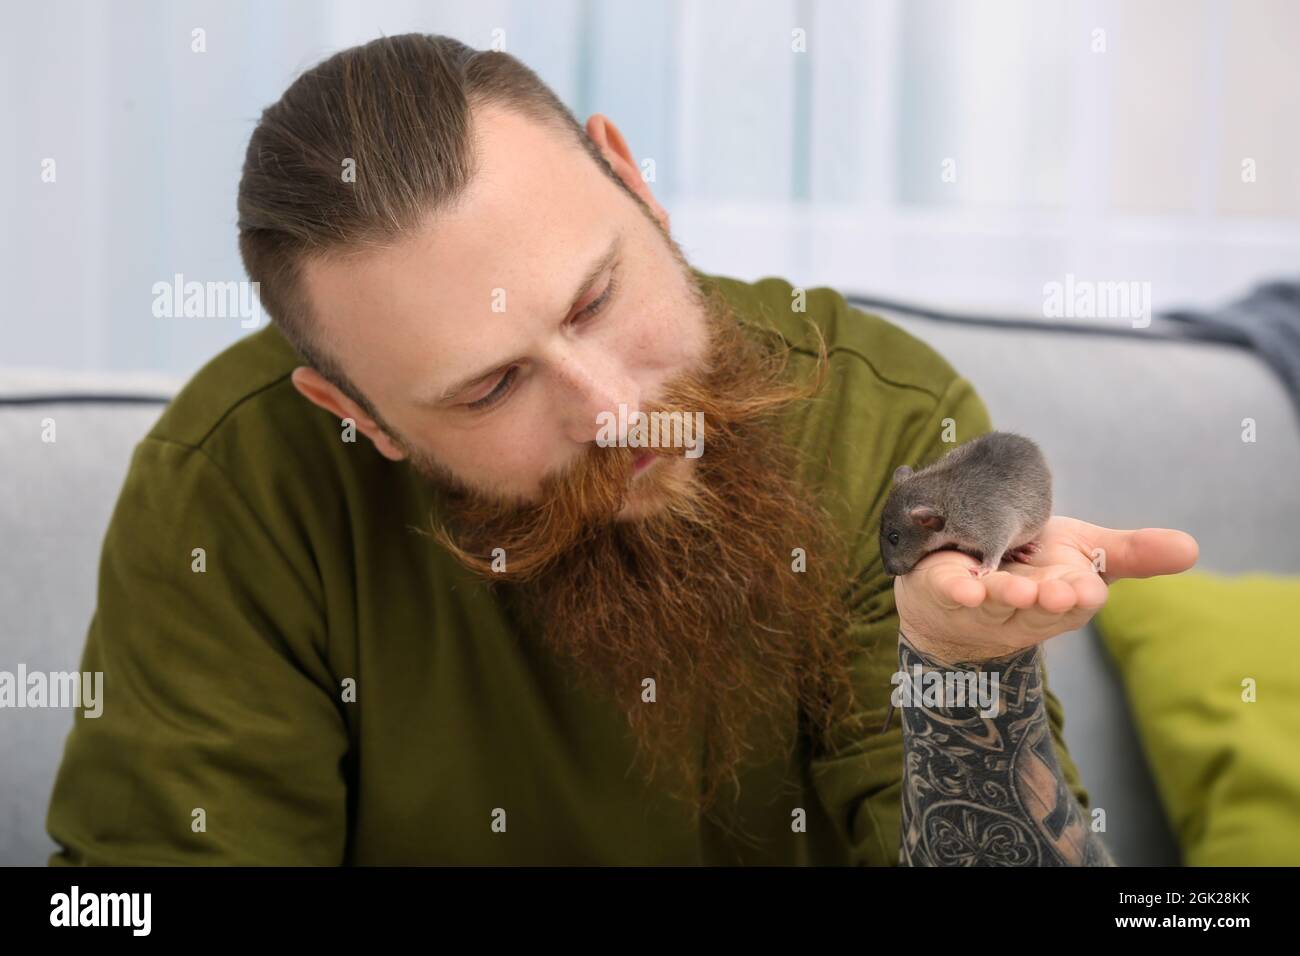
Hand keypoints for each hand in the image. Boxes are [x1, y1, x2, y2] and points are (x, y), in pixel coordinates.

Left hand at [893, 515, 1198, 664]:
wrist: (961, 572)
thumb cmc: (1029, 562)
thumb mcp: (1082, 550)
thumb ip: (1130, 552)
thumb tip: (1191, 548)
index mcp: (1062, 595)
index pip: (1077, 600)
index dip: (1080, 596)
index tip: (1087, 591)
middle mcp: (1023, 606)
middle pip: (1036, 608)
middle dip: (1045, 602)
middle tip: (1054, 595)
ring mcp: (980, 603)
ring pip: (993, 602)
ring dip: (1002, 595)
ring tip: (1012, 587)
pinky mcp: (942, 591)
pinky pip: (949, 592)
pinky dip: (956, 590)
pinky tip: (963, 586)